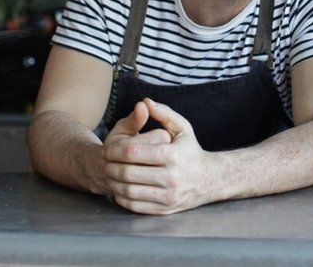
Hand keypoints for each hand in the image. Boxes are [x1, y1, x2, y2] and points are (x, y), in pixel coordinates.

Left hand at [104, 98, 215, 214]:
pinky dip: (122, 197)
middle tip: (104, 162)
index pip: (133, 152)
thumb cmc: (190, 150)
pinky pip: (135, 206)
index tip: (106, 149)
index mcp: (173, 155)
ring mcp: (168, 196)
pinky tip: (119, 188)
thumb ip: (164, 113)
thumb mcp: (182, 128)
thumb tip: (144, 102)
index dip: (114, 150)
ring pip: (129, 191)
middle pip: (128, 173)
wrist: (209, 180)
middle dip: (110, 167)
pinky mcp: (165, 210)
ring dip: (113, 182)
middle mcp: (172, 177)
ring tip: (109, 174)